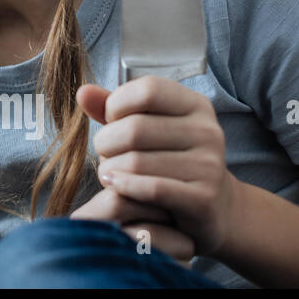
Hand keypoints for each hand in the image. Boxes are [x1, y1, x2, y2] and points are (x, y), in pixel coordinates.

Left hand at [77, 75, 235, 256]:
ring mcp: (209, 166)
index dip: (117, 104)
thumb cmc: (169, 160)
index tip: (111, 121)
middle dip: (106, 143)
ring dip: (111, 169)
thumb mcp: (146, 128)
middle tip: (104, 154)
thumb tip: (82, 92)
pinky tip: (114, 185)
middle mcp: (208, 132)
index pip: (147, 90)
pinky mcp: (204, 199)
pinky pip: (150, 188)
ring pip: (136, 162)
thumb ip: (114, 108)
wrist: (215, 209)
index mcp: (195, 105)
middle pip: (135, 128)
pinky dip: (124, 186)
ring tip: (111, 173)